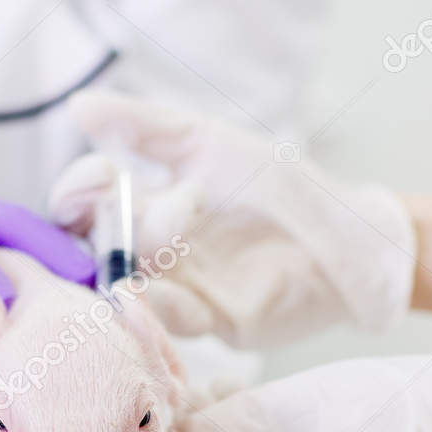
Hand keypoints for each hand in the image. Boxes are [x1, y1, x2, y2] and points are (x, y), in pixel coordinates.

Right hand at [49, 89, 415, 348]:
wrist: (353, 239)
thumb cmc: (287, 186)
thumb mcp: (214, 143)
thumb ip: (148, 127)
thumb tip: (78, 106)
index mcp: (149, 201)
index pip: (87, 200)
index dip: (77, 191)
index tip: (95, 178)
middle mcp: (154, 249)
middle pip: (96, 246)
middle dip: (100, 231)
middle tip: (115, 217)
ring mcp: (178, 288)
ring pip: (124, 285)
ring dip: (124, 271)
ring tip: (136, 257)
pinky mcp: (207, 324)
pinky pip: (168, 320)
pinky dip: (156, 307)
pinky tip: (153, 292)